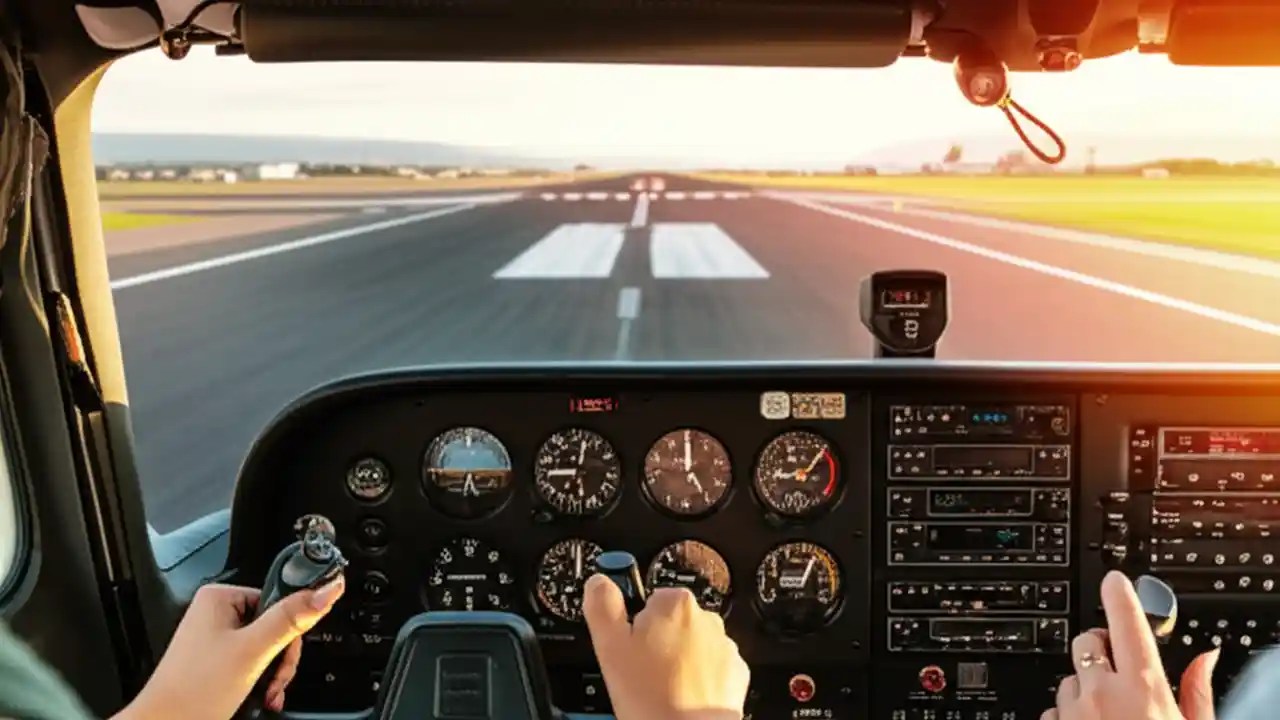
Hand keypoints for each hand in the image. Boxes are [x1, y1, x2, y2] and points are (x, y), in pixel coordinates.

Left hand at [114, 577, 344, 719]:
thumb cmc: (192, 692)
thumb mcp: (252, 651)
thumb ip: (290, 619)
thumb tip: (326, 591)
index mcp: (220, 598)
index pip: (279, 603)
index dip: (290, 634)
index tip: (286, 657)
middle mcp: (217, 615)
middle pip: (276, 628)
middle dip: (281, 661)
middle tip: (274, 681)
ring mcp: (216, 640)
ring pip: (267, 649)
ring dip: (273, 676)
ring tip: (265, 694)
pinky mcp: (218, 662)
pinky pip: (253, 663)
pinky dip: (261, 682)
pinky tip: (259, 697)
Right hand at [583, 575, 749, 719]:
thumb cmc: (651, 697)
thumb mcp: (610, 647)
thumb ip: (602, 606)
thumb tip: (599, 583)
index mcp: (674, 604)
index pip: (649, 600)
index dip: (635, 627)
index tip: (631, 649)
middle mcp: (705, 619)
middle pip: (673, 623)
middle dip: (659, 643)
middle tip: (642, 673)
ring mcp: (724, 646)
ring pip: (693, 646)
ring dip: (680, 661)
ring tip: (662, 690)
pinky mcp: (736, 673)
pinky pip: (713, 668)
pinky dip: (700, 680)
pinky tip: (683, 697)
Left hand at [1046, 571, 1218, 719]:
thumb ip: (1196, 692)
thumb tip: (1206, 657)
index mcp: (1143, 689)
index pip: (1127, 623)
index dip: (1120, 596)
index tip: (1115, 581)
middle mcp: (1102, 695)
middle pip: (1088, 644)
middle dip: (1101, 650)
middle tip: (1120, 673)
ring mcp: (1072, 712)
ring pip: (1070, 681)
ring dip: (1086, 690)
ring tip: (1113, 717)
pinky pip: (1055, 710)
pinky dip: (1070, 716)